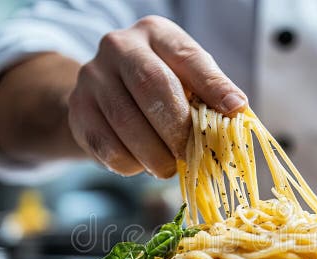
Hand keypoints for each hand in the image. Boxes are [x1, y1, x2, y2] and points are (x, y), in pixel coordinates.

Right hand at [68, 15, 247, 177]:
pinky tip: (141, 165)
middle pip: (152, 86)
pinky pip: (107, 145)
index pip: (188, 56)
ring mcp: (93, 76)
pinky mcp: (78, 110)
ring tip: (169, 167)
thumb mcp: (187, 80)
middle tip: (192, 154)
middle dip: (177, 128)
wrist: (103, 96)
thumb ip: (209, 92)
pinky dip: (130, 163)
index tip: (234, 110)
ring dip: (155, 154)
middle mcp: (119, 46)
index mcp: (155, 33)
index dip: (213, 86)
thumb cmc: (159, 89)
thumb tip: (237, 112)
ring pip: (126, 121)